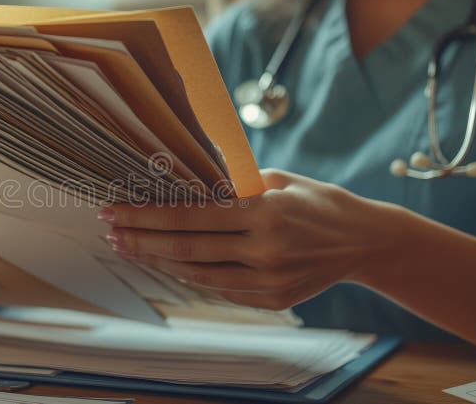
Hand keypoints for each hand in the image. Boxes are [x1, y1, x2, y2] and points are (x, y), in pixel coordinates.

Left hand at [98, 169, 405, 310]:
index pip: (190, 216)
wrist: (364, 241)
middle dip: (141, 240)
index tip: (115, 211)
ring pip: (198, 274)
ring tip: (130, 248)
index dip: (147, 215)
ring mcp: (268, 279)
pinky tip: (168, 264)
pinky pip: (220, 288)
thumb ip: (233, 184)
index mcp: (263, 212)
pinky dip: (190, 276)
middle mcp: (264, 249)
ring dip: (158, 261)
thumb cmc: (317, 201)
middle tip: (111, 233)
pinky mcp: (273, 299)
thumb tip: (184, 177)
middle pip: (185, 248)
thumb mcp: (278, 180)